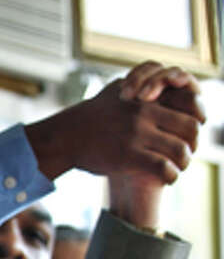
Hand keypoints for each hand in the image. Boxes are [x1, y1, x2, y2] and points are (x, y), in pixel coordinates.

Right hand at [27, 62, 203, 229]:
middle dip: (193, 144)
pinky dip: (171, 176)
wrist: (64, 137)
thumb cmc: (90, 117)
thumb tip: (150, 81)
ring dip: (184, 163)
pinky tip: (166, 178)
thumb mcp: (113, 92)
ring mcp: (136, 134)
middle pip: (191, 128)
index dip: (193, 124)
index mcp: (145, 99)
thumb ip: (135, 86)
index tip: (186, 136)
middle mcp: (143, 113)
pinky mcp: (128, 155)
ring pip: (181, 150)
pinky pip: (164, 168)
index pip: (188, 107)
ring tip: (176, 168)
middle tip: (185, 154)